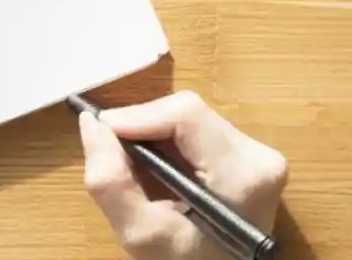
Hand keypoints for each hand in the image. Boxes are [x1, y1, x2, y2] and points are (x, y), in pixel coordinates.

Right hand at [78, 91, 287, 258]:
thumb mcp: (144, 237)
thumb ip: (113, 183)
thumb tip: (91, 124)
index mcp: (241, 176)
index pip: (186, 114)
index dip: (138, 116)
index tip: (102, 134)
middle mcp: (259, 156)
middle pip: (188, 114)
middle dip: (143, 127)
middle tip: (114, 156)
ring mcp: (260, 155)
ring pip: (193, 120)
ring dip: (156, 135)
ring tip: (135, 167)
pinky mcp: (252, 157)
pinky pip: (201, 133)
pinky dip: (171, 144)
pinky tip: (158, 169)